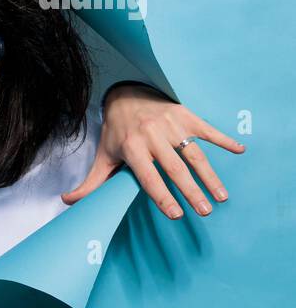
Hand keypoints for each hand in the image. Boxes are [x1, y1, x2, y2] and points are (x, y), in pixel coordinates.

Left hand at [63, 84, 244, 218]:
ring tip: (221, 196)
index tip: (176, 214)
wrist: (125, 93)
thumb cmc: (115, 131)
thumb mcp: (103, 155)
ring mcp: (170, 124)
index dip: (161, 195)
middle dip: (191, 191)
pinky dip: (223, 139)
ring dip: (209, 175)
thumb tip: (68, 201)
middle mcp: (151, 135)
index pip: (148, 177)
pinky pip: (207, 128)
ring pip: (193, 153)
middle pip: (174, 168)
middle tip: (205, 211)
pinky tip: (240, 150)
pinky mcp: (185, 114)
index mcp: (131, 147)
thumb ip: (91, 182)